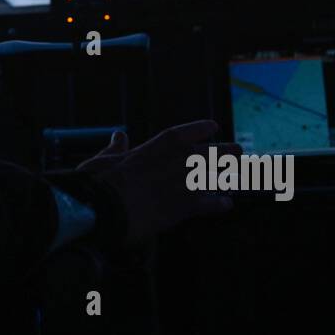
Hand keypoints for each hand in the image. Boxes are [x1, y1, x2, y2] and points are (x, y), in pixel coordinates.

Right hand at [78, 121, 240, 244]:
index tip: (213, 125)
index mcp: (150, 150)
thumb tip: (119, 136)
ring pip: (211, 176)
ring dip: (226, 175)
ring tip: (236, 176)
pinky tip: (227, 204)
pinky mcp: (181, 207)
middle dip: (222, 151)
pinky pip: (207, 204)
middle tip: (237, 150)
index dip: (198, 129)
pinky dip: (218, 204)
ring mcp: (178, 184)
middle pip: (204, 154)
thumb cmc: (97, 184)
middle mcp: (169, 163)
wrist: (102, 209)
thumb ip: (115, 148)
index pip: (180, 134)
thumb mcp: (101, 159)